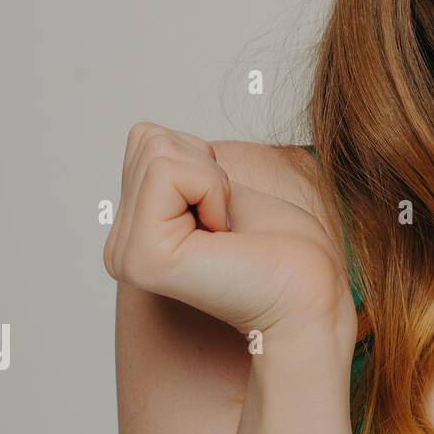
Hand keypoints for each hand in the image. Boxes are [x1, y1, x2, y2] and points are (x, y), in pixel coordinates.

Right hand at [103, 122, 355, 340]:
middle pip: (147, 140)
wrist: (311, 297)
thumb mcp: (223, 189)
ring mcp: (126, 255)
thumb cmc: (287, 250)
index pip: (148, 140)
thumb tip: (148, 137)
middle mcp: (122, 247)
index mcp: (138, 232)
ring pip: (154, 150)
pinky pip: (168, 171)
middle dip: (205, 166)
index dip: (204, 161)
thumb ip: (180, 167)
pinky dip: (212, 190)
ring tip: (225, 233)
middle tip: (228, 223)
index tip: (226, 212)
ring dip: (212, 180)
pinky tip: (222, 238)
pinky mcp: (142, 258)